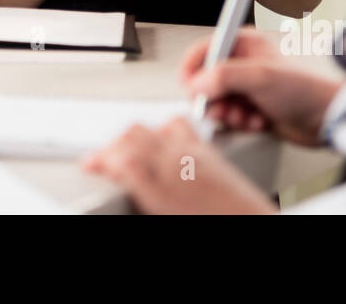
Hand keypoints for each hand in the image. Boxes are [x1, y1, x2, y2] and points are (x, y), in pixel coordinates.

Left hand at [82, 116, 277, 213]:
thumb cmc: (238, 210)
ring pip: (129, 141)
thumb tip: (186, 165)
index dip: (147, 132)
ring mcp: (169, 169)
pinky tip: (96, 166)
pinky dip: (107, 162)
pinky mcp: (156, 190)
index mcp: (201, 151)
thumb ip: (200, 164)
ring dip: (110, 149)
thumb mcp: (220, 180)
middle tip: (110, 155)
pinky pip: (126, 164)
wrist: (250, 221)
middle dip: (122, 139)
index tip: (134, 143)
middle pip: (142, 129)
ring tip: (98, 161)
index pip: (170, 125)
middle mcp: (183, 155)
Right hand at [179, 27, 342, 147]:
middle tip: (225, 109)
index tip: (192, 91)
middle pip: (206, 80)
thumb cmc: (306, 89)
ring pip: (217, 102)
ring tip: (246, 116)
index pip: (203, 51)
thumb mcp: (261, 77)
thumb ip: (223, 76)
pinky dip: (241, 123)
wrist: (330, 118)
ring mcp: (248, 86)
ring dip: (229, 114)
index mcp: (243, 43)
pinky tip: (259, 122)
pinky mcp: (253, 107)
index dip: (193, 72)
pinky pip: (232, 117)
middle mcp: (243, 63)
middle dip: (213, 100)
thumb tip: (196, 84)